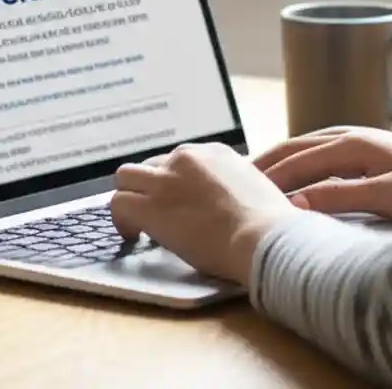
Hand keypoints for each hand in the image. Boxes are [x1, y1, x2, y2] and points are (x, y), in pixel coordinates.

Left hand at [111, 143, 298, 285]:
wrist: (263, 238)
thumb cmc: (272, 226)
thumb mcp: (261, 191)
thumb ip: (239, 189)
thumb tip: (236, 204)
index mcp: (216, 153)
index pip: (181, 160)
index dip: (177, 182)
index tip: (181, 202)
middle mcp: (186, 158)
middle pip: (152, 165)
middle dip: (151, 187)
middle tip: (158, 212)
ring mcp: (165, 180)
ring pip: (126, 177)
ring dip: (130, 197)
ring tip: (136, 222)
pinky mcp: (150, 205)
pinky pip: (118, 204)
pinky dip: (121, 220)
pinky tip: (132, 236)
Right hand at [253, 127, 391, 221]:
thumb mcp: (385, 196)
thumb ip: (338, 197)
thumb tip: (293, 203)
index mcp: (353, 144)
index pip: (298, 159)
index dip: (270, 175)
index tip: (243, 191)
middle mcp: (354, 136)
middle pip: (298, 145)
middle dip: (268, 160)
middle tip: (237, 177)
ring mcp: (364, 141)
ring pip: (310, 144)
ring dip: (284, 157)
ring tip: (260, 172)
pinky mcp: (373, 151)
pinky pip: (325, 150)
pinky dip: (304, 158)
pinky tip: (301, 169)